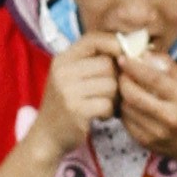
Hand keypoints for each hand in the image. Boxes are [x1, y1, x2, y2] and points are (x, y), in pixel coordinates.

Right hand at [30, 35, 124, 163]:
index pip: (93, 39)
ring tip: (105, 105)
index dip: (114, 44)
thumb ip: (93, 62)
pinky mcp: (76, 110)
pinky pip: (108, 104)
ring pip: (111, 84)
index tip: (126, 56)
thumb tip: (130, 50)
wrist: (46, 137)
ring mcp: (68, 91)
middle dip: (117, 79)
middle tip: (112, 92)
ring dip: (115, 98)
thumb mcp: (71, 77)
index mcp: (62, 59)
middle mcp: (63, 72)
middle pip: (108, 64)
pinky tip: (101, 115)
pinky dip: (110, 112)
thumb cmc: (66, 105)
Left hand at [109, 35, 176, 165]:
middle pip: (134, 95)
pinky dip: (125, 110)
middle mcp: (171, 116)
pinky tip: (132, 105)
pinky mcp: (146, 142)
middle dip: (123, 81)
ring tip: (128, 88)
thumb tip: (143, 54)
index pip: (153, 78)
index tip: (122, 58)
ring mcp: (157, 132)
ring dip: (123, 95)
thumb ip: (168, 67)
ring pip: (126, 108)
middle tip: (122, 74)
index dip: (134, 67)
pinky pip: (126, 121)